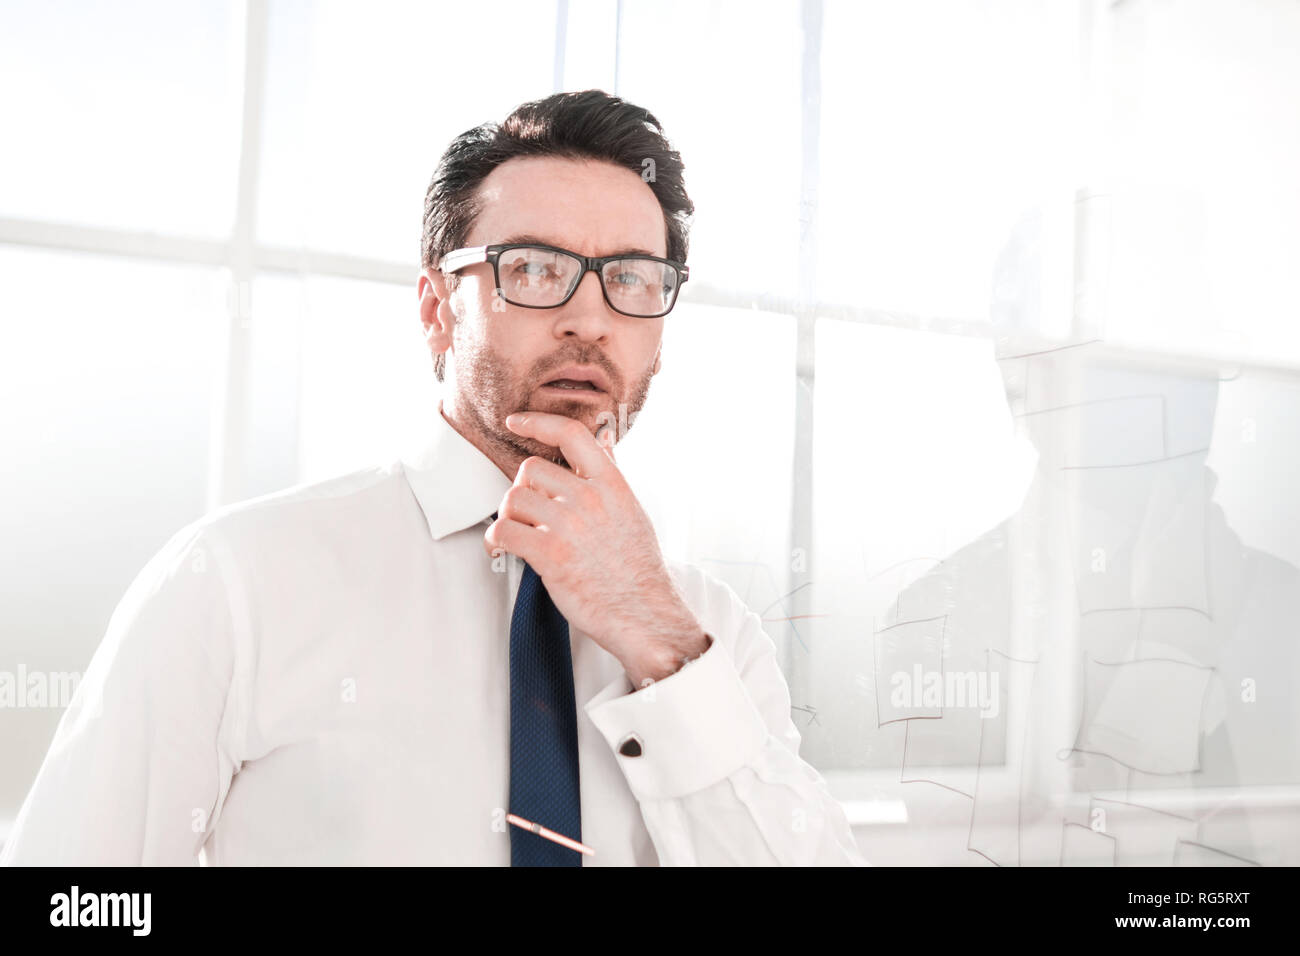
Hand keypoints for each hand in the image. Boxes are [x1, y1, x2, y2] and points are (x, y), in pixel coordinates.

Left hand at [483, 411, 709, 687]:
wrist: (645, 613)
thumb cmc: (637, 569)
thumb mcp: (632, 511)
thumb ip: (611, 475)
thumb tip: (605, 440)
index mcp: (612, 485)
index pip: (571, 434)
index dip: (538, 422)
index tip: (517, 422)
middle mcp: (590, 499)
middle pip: (530, 470)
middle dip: (522, 491)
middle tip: (528, 515)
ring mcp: (570, 526)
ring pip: (514, 500)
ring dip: (508, 517)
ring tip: (516, 535)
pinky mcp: (551, 555)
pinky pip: (504, 531)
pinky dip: (495, 540)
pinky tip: (503, 549)